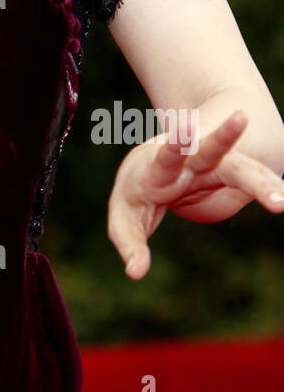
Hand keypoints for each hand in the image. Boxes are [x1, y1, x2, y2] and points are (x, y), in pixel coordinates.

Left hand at [108, 109, 283, 279]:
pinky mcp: (232, 174)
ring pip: (241, 167)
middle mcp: (189, 161)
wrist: (152, 166)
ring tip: (282, 201)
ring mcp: (215, 166)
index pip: (165, 156)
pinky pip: (256, 182)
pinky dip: (271, 189)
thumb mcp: (124, 219)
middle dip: (225, 135)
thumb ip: (130, 244)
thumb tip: (136, 273)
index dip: (175, 145)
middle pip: (209, 149)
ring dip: (262, 180)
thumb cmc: (137, 195)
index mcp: (158, 168)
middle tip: (242, 117)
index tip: (185, 126)